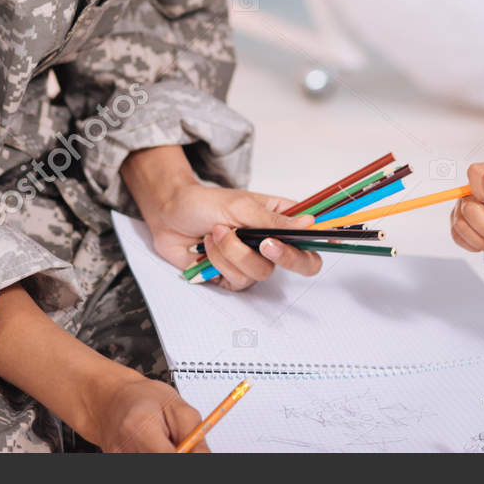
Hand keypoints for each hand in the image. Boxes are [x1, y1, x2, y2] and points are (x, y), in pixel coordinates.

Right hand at [0, 285, 205, 451]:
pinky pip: (146, 464)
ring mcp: (119, 461)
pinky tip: (154, 449)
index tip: (194, 451)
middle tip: (179, 444)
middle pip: (163, 464)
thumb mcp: (177, 406)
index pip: (171, 458)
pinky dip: (156, 457)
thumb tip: (207, 457)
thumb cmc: (140, 398)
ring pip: (155, 466)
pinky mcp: (117, 464)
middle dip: (178, 456)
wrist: (108, 400)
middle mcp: (125, 451)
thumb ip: (195, 435)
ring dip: (168, 456)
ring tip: (164, 443)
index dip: (187, 457)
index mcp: (142, 429)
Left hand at [166, 184, 326, 288]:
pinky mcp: (232, 276)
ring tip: (217, 232)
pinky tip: (208, 246)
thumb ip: (275, 219)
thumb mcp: (242, 205)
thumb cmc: (205, 202)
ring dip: (234, 252)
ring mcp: (252, 261)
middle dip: (282, 256)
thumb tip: (309, 223)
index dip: (314, 243)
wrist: (170, 215)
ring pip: (261, 272)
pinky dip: (220, 262)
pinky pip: (238, 280)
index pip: (310, 237)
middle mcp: (271, 243)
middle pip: (299, 263)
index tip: (304, 239)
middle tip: (264, 243)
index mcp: (280, 220)